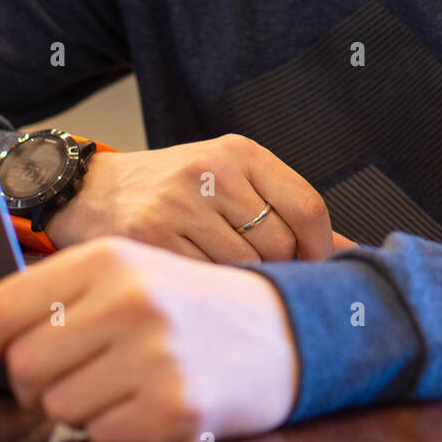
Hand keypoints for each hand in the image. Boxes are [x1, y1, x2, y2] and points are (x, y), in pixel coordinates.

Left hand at [0, 237, 300, 441]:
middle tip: (75, 374)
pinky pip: (101, 435)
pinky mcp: (176, 405)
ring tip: (122, 381)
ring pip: (58, 406)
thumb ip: (33, 303)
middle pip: (23, 366)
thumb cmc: (188, 303)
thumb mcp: (115, 282)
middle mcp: (129, 298)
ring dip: (77, 406)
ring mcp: (155, 352)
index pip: (0, 306)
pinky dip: (114, 428)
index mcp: (107, 257)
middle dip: (35, 384)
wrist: (286, 328)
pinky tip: (149, 400)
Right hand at [45, 133, 345, 261]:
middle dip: (275, 270)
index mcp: (239, 152)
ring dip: (237, 284)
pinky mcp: (150, 237)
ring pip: (244, 268)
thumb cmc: (170, 193)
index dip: (319, 249)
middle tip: (251, 276)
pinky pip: (205, 281)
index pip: (308, 206)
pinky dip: (205, 289)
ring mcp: (179, 203)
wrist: (88, 192)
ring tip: (216, 275)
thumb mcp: (229, 183)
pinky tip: (190, 280)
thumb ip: (287, 212)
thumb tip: (353, 252)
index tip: (308, 267)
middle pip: (280, 244)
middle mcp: (211, 170)